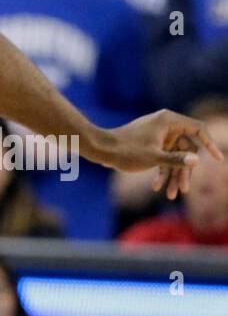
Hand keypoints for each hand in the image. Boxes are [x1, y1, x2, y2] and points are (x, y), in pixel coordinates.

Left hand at [92, 111, 224, 198]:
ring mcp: (158, 134)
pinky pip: (163, 157)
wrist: (99, 149)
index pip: (199, 129)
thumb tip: (197, 161)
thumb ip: (176, 159)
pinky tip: (156, 187)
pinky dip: (161, 171)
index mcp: (170, 120)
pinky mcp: (150, 143)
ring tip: (171, 195)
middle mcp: (166, 125)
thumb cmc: (125, 151)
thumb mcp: (153, 157)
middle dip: (184, 170)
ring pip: (174, 155)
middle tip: (183, 190)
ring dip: (173, 175)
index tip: (218, 159)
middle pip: (186, 148)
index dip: (210, 144)